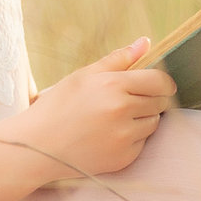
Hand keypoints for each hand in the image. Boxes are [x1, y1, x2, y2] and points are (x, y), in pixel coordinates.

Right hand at [14, 37, 175, 178]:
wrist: (38, 147)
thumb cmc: (58, 106)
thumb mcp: (84, 76)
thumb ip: (119, 59)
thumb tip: (146, 42)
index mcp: (113, 86)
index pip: (159, 81)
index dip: (163, 82)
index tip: (157, 84)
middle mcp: (122, 111)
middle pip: (160, 102)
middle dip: (150, 99)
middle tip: (127, 100)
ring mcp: (124, 137)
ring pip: (153, 123)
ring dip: (142, 118)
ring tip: (114, 118)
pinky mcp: (123, 158)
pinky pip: (142, 143)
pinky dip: (132, 138)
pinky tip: (108, 135)